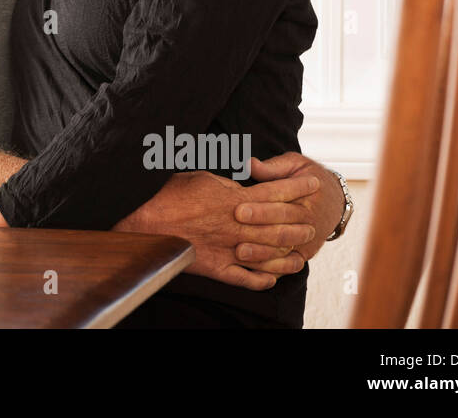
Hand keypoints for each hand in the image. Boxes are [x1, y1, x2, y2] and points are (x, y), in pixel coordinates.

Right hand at [117, 170, 318, 290]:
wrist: (144, 222)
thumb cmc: (169, 195)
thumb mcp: (202, 177)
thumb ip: (228, 182)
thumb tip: (244, 178)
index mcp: (235, 199)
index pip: (276, 192)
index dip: (298, 187)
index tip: (313, 184)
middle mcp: (238, 226)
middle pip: (280, 225)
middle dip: (300, 222)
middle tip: (313, 221)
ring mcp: (229, 250)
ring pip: (270, 254)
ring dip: (289, 253)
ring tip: (301, 250)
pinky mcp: (217, 269)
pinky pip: (247, 279)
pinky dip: (263, 280)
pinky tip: (272, 278)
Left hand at [233, 153, 344, 266]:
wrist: (333, 200)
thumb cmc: (306, 177)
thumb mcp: (294, 164)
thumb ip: (272, 167)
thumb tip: (249, 164)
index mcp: (307, 198)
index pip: (283, 206)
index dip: (260, 210)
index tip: (238, 210)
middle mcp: (309, 222)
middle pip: (283, 230)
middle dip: (257, 232)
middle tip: (235, 232)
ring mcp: (307, 241)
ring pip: (285, 252)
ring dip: (262, 254)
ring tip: (240, 253)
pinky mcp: (303, 254)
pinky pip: (288, 266)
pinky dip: (271, 269)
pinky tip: (252, 270)